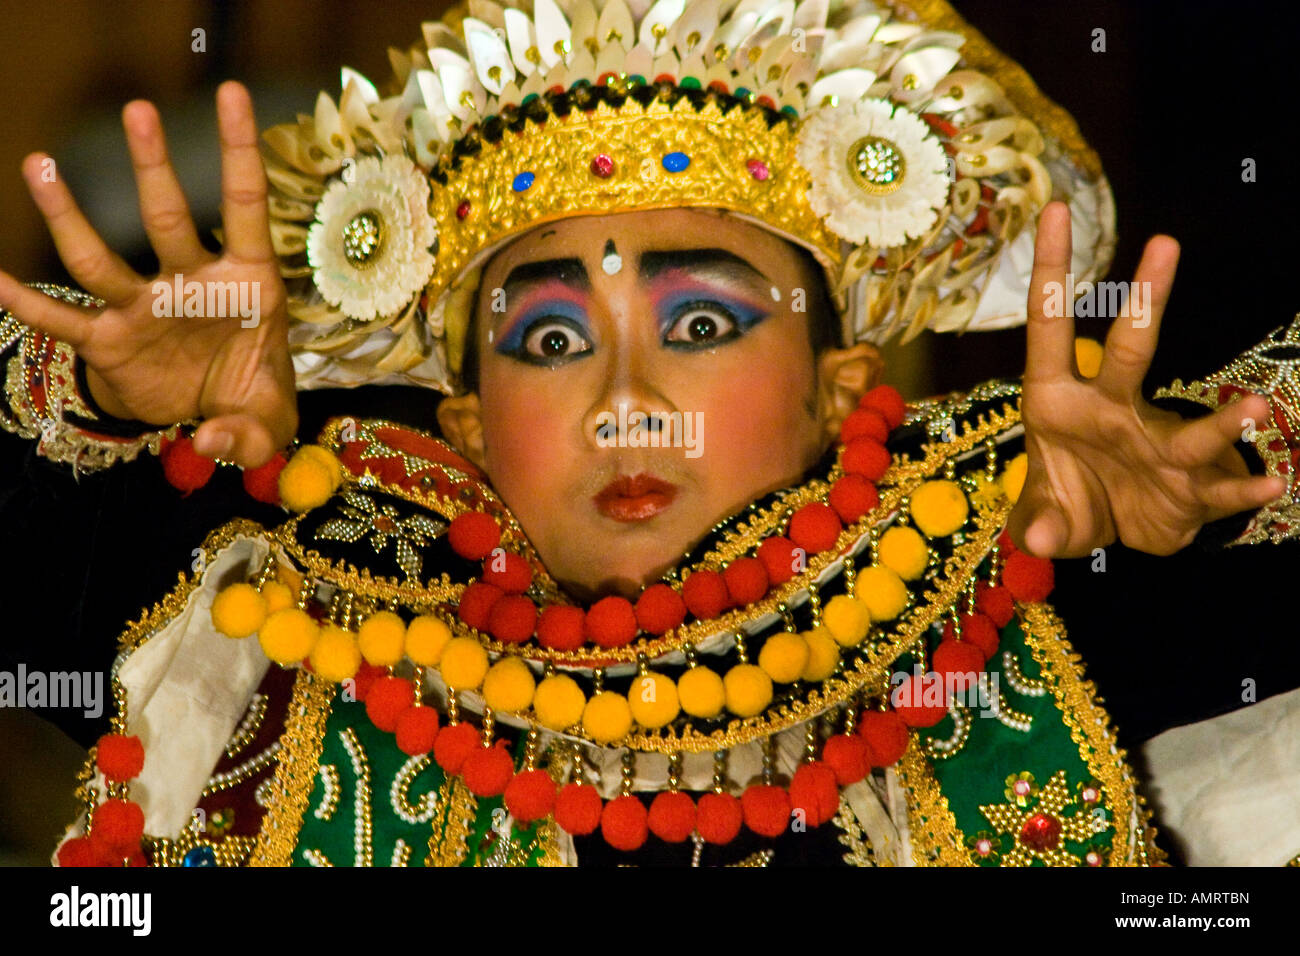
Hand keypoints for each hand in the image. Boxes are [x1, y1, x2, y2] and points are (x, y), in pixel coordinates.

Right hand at [0, 81, 296, 468]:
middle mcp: (193, 283)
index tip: (230, 93)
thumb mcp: (269, 425)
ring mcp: (146, 308)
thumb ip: (250, 437)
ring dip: (69, 218)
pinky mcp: (111, 341)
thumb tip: (211, 441)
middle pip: (166, 219)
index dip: (239, 150)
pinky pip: (64, 322)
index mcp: (249, 284)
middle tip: (139, 111)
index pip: (246, 206)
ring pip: (101, 259)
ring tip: (38, 164)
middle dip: (152, 168)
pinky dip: (28, 306)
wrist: (209, 420)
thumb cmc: (251, 401)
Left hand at [1006, 201, 1285, 557]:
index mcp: (1058, 399)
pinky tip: (1272, 484)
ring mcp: (1154, 445)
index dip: (1050, 270)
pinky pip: (1219, 487)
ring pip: (1190, 428)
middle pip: (1128, 349)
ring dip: (1223, 421)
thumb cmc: (1069, 500)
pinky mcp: (1189, 488)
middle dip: (1146, 300)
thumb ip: (1035, 524)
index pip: (1049, 327)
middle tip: (1165, 245)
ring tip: (1255, 409)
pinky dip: (1243, 488)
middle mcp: (1110, 408)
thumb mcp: (1042, 515)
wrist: (1115, 530)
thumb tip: (1035, 538)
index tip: (1054, 207)